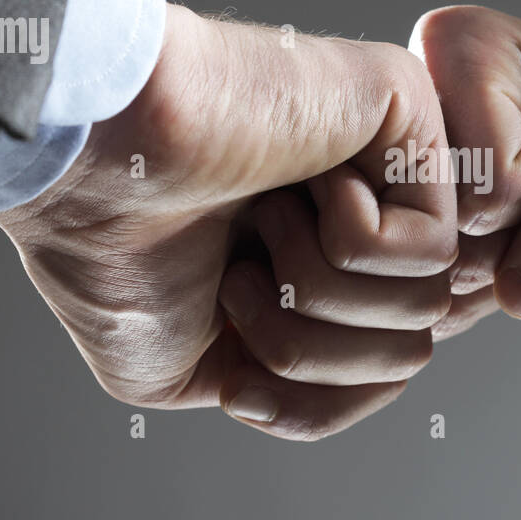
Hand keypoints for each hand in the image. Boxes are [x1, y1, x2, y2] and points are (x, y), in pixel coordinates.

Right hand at [0, 4, 456, 438]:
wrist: (90, 167)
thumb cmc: (117, 252)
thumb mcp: (202, 368)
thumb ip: (303, 386)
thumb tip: (389, 377)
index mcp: (326, 266)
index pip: (386, 377)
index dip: (315, 404)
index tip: (237, 383)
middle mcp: (369, 215)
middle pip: (411, 352)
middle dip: (311, 355)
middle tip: (237, 286)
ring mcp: (393, 165)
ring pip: (424, 304)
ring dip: (317, 292)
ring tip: (259, 225)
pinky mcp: (414, 115)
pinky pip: (430, 246)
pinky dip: (346, 241)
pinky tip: (294, 180)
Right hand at [407, 5, 520, 337]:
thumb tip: (516, 292)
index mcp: (455, 46)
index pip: (487, 171)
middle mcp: (402, 110)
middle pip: (457, 228)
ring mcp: (392, 183)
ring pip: (445, 275)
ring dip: (515, 262)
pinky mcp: (400, 247)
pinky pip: (442, 306)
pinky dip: (499, 290)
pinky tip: (514, 239)